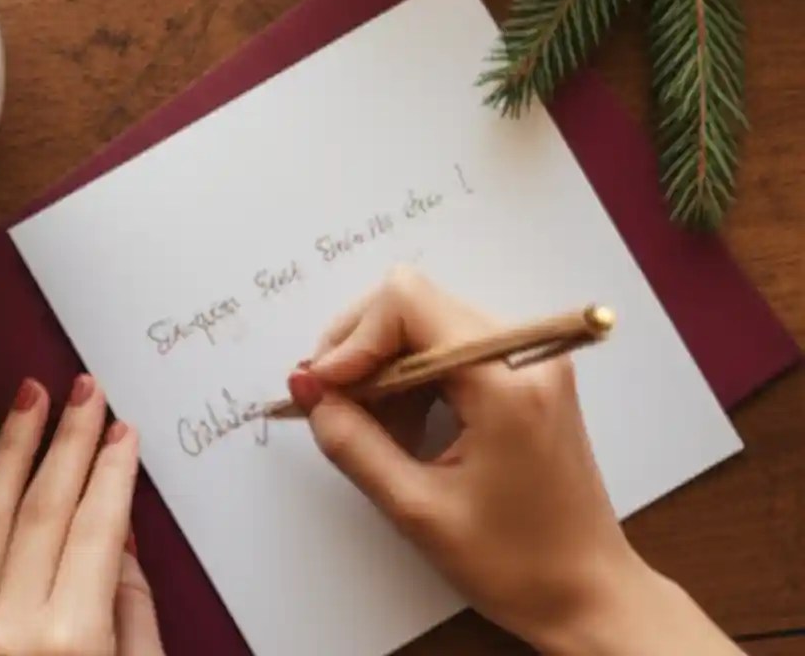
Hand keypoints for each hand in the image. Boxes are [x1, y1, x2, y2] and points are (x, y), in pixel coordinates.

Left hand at [0, 375, 164, 655]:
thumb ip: (132, 613)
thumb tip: (118, 542)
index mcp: (73, 640)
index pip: (96, 530)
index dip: (112, 473)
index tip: (123, 429)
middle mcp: (11, 629)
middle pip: (41, 511)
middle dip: (67, 441)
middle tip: (83, 389)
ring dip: (7, 453)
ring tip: (27, 403)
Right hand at [288, 266, 741, 654]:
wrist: (589, 593)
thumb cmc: (515, 564)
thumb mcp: (415, 509)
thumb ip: (351, 442)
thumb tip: (306, 388)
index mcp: (506, 383)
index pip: (409, 302)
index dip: (353, 338)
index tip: (323, 387)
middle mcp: (523, 353)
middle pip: (414, 305)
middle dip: (361, 351)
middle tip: (334, 407)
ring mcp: (528, 361)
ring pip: (426, 324)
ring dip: (384, 369)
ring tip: (372, 433)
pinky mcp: (525, 377)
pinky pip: (449, 350)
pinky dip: (411, 380)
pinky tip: (402, 430)